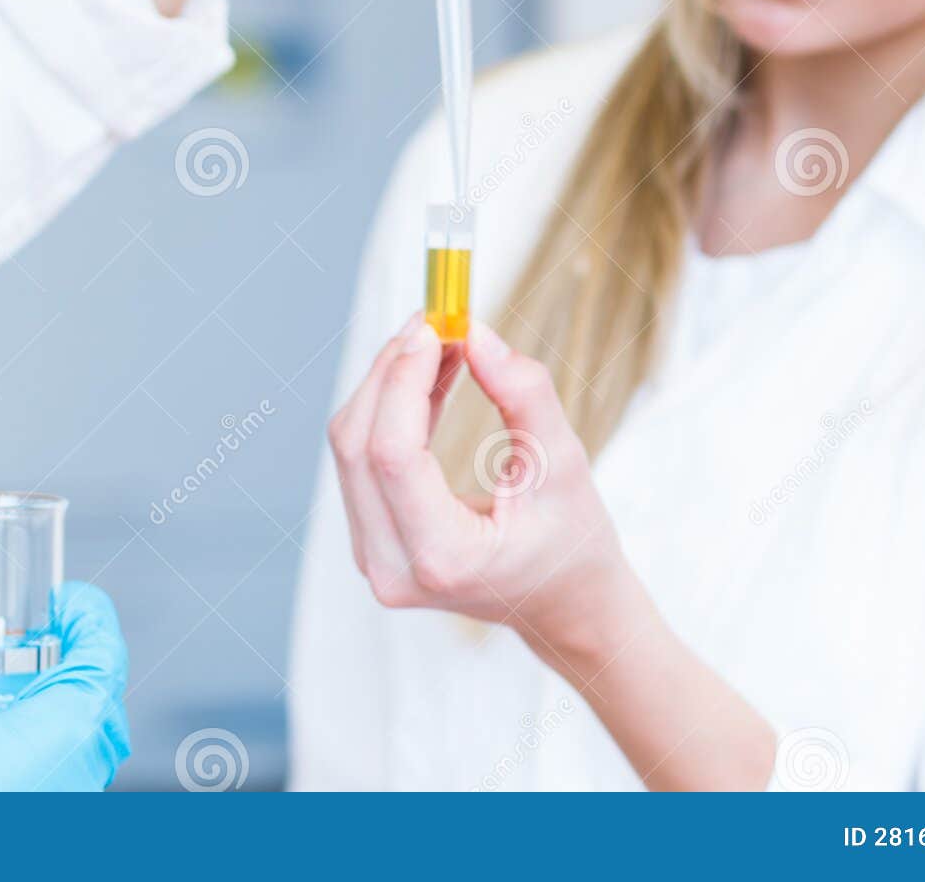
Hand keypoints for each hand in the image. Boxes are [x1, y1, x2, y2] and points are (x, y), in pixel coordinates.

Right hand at [0, 580, 130, 790]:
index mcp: (69, 730)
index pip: (104, 655)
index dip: (88, 618)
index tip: (66, 600)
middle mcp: (80, 772)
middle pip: (96, 698)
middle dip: (69, 662)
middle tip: (37, 639)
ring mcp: (65, 806)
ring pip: (79, 743)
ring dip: (49, 707)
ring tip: (2, 688)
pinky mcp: (44, 832)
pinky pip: (59, 777)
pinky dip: (35, 748)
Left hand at [327, 314, 640, 671]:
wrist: (564, 603)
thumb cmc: (573, 539)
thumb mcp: (564, 463)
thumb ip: (523, 394)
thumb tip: (473, 332)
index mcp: (443, 558)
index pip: (394, 454)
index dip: (404, 379)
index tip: (435, 326)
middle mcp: (392, 567)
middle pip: (358, 445)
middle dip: (391, 371)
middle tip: (435, 320)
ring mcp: (374, 558)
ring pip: (352, 447)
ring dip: (388, 383)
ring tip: (440, 341)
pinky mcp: (372, 538)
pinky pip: (362, 459)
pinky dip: (389, 407)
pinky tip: (428, 375)